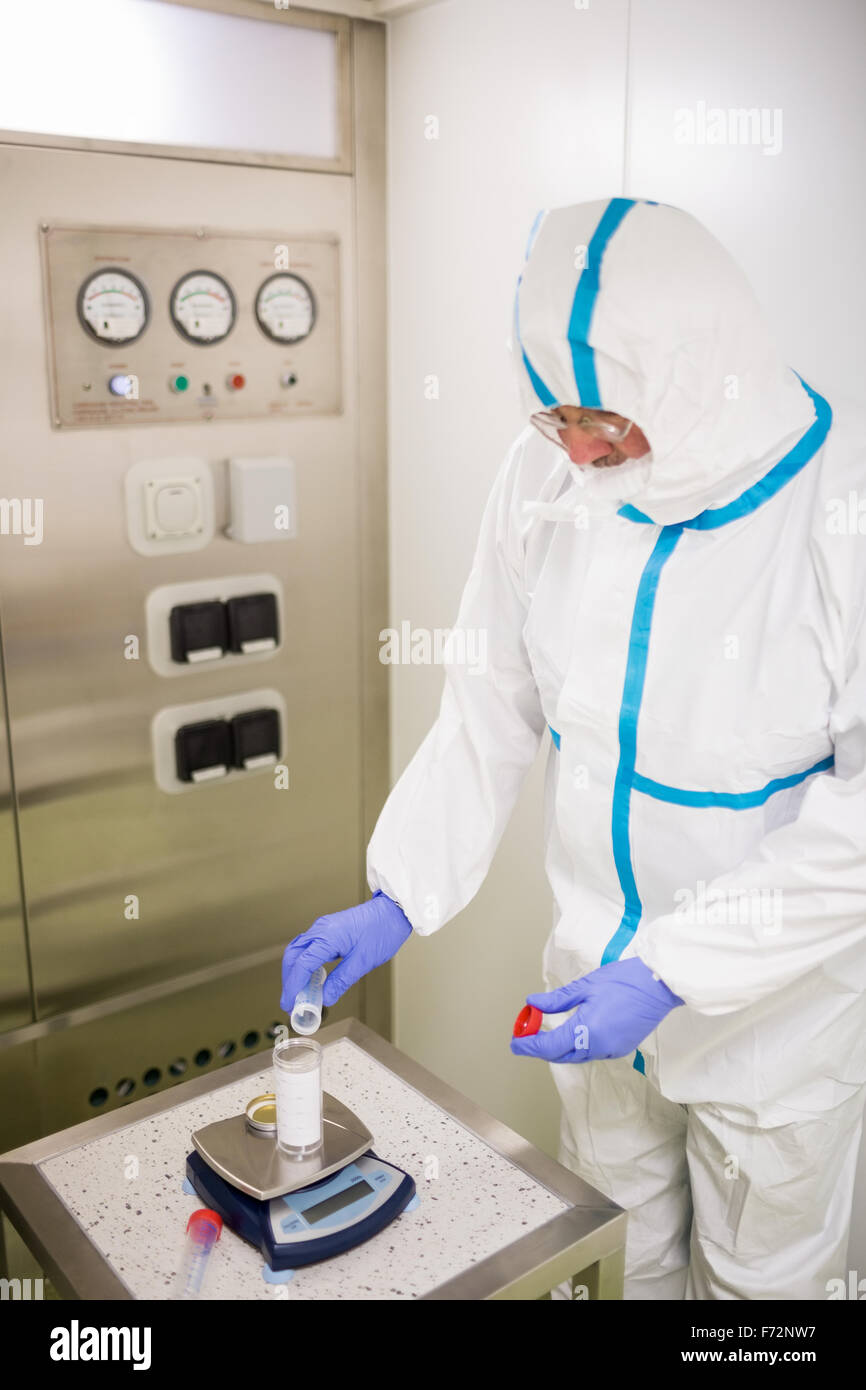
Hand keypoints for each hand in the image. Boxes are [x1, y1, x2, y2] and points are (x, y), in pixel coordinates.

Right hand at [280, 892, 412, 1012]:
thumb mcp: (363, 962)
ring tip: (300, 993)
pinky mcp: (328, 930)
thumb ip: (341, 981)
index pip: (301, 965)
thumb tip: (326, 998)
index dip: (293, 986)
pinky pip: (309, 948)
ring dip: (295, 972)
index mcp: (327, 936)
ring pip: (298, 951)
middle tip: (291, 1002)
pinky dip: (305, 964)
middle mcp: (320, 929)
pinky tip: (311, 978)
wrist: (394, 911)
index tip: (289, 1004)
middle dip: (289, 980)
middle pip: (293, 956)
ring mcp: (323, 928)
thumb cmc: (382, 930)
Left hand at [510, 957, 683, 1062]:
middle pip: (562, 1055)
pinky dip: (577, 1047)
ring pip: (577, 1056)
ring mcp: (612, 1050)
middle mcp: (599, 1046)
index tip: (515, 1043)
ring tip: (544, 1034)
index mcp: (588, 1031)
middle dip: (542, 1048)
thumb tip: (532, 1003)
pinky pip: (592, 1053)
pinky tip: (571, 1034)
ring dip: (559, 1048)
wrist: (659, 985)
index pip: (550, 1046)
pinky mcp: (622, 1048)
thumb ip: (557, 1000)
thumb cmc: (624, 980)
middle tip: (526, 1037)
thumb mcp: (585, 986)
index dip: (529, 1046)